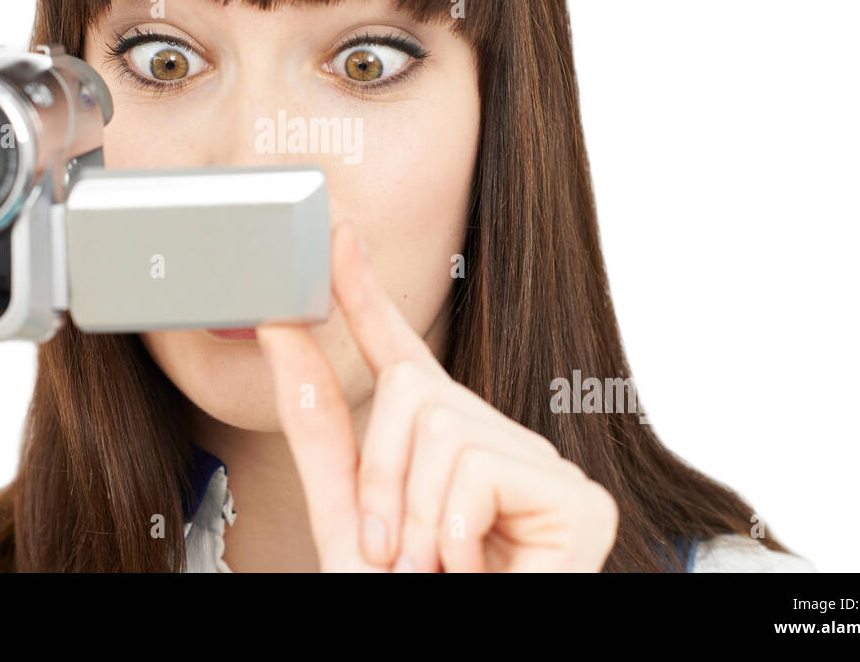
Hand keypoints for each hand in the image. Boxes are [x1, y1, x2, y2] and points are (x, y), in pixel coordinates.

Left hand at [256, 221, 618, 571]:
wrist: (439, 657)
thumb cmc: (402, 603)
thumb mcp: (345, 518)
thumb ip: (319, 427)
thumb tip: (282, 331)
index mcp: (437, 450)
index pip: (403, 355)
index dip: (367, 295)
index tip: (337, 239)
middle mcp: (494, 446)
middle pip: (415, 391)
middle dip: (379, 478)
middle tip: (390, 553)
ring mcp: (542, 471)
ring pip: (442, 426)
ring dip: (412, 518)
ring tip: (432, 570)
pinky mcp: (578, 502)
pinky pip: (477, 467)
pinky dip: (452, 532)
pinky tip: (474, 569)